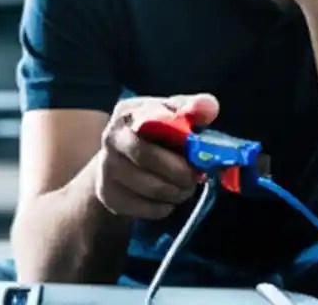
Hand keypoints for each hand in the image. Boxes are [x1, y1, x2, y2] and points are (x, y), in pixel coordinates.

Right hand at [94, 93, 219, 219]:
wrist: (121, 162)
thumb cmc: (155, 134)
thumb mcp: (173, 114)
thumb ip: (193, 108)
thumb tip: (210, 108)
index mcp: (129, 112)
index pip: (148, 117)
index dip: (169, 124)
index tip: (188, 135)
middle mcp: (112, 138)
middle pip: (147, 156)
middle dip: (179, 170)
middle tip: (196, 176)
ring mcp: (107, 168)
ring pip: (150, 187)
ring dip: (177, 191)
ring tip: (186, 187)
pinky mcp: (109, 196)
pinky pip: (145, 208)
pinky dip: (164, 207)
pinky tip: (168, 198)